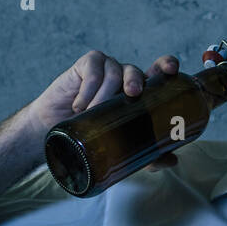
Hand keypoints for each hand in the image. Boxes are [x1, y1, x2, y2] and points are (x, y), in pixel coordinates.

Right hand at [24, 50, 181, 170]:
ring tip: (91, 113)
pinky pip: (92, 71)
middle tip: (133, 93)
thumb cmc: (90, 134)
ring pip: (114, 73)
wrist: (54, 131)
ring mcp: (105, 68)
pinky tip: (79, 105)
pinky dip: (87, 90)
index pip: (156, 72)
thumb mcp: (121, 146)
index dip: (165, 65)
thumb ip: (147, 154)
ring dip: (104, 94)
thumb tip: (172, 160)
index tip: (172, 69)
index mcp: (138, 91)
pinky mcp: (84, 65)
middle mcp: (123, 77)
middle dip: (135, 80)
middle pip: (135, 70)